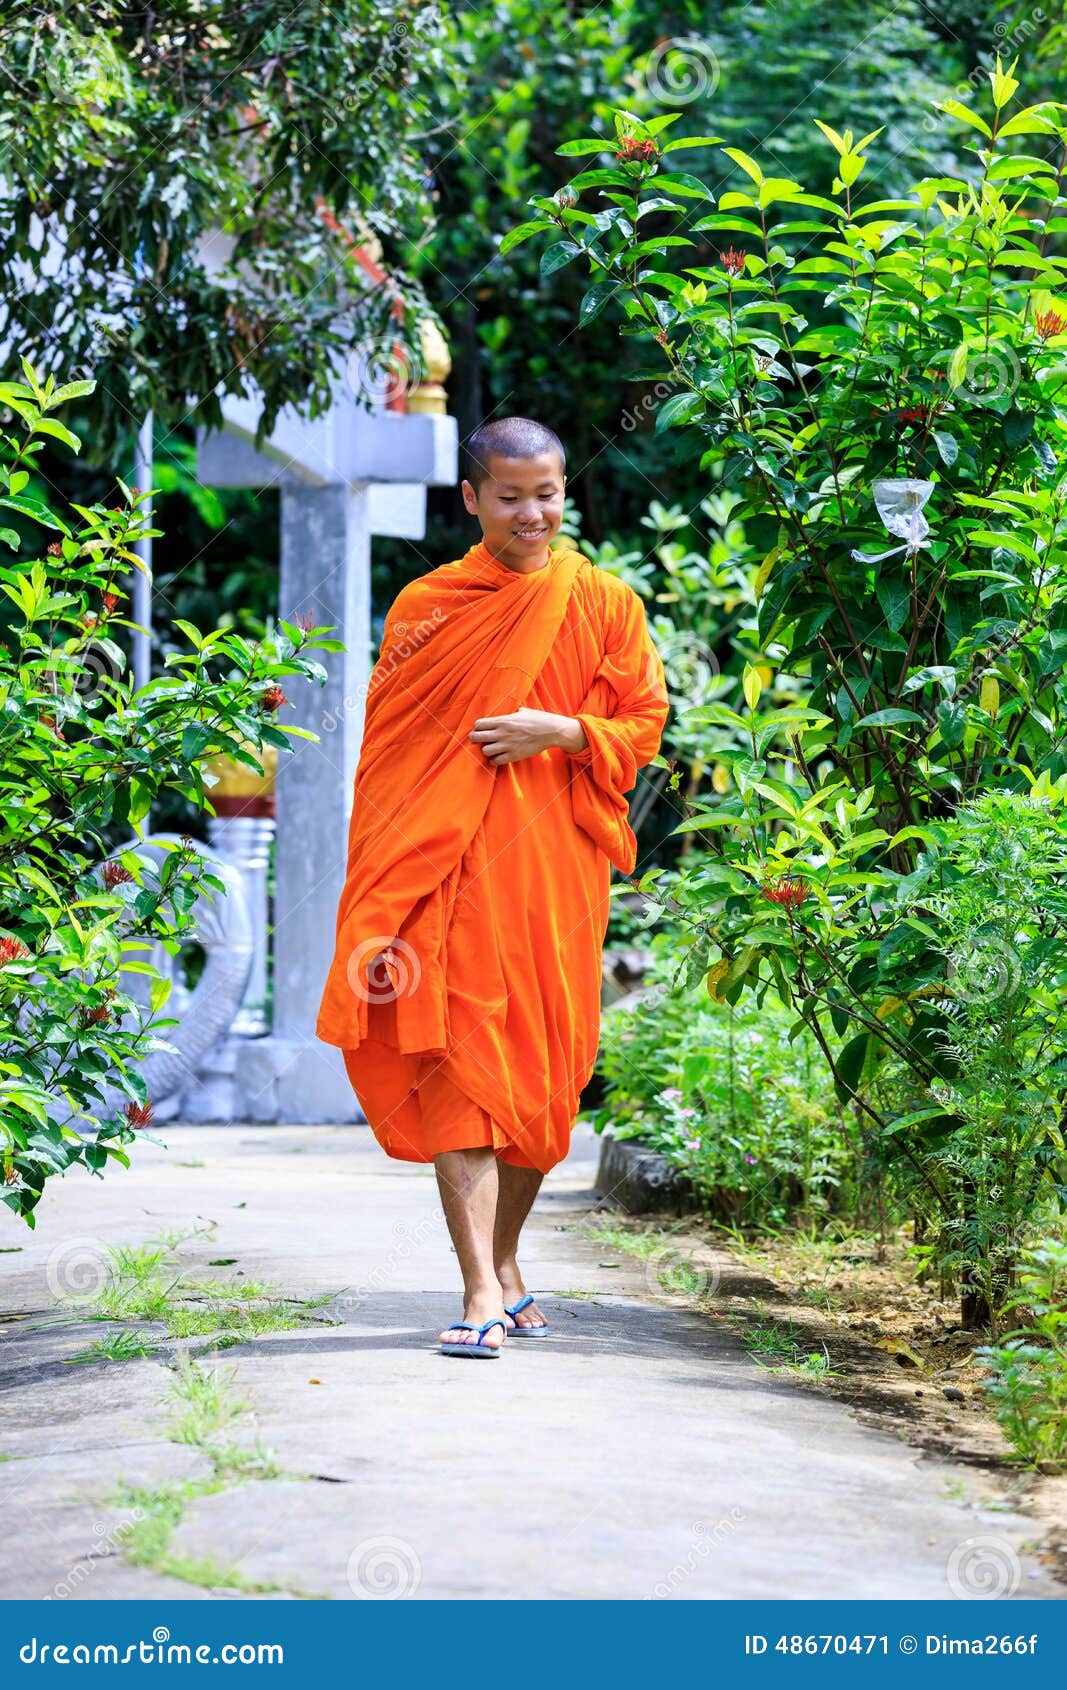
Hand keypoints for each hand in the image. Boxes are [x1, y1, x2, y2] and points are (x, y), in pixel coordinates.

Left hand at [468, 708, 586, 765]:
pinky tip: (498, 756)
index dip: (477, 727)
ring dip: (486, 750)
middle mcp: (502, 733)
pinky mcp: (513, 755)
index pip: (478, 724)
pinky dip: (494, 760)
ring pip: (485, 751)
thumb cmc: (539, 719)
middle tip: (480, 740)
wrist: (551, 731)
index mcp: (503, 720)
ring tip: (492, 748)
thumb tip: (511, 712)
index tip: (480, 729)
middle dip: (475, 738)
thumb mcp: (523, 711)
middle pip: (476, 737)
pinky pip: (496, 761)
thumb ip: (512, 713)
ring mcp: (507, 745)